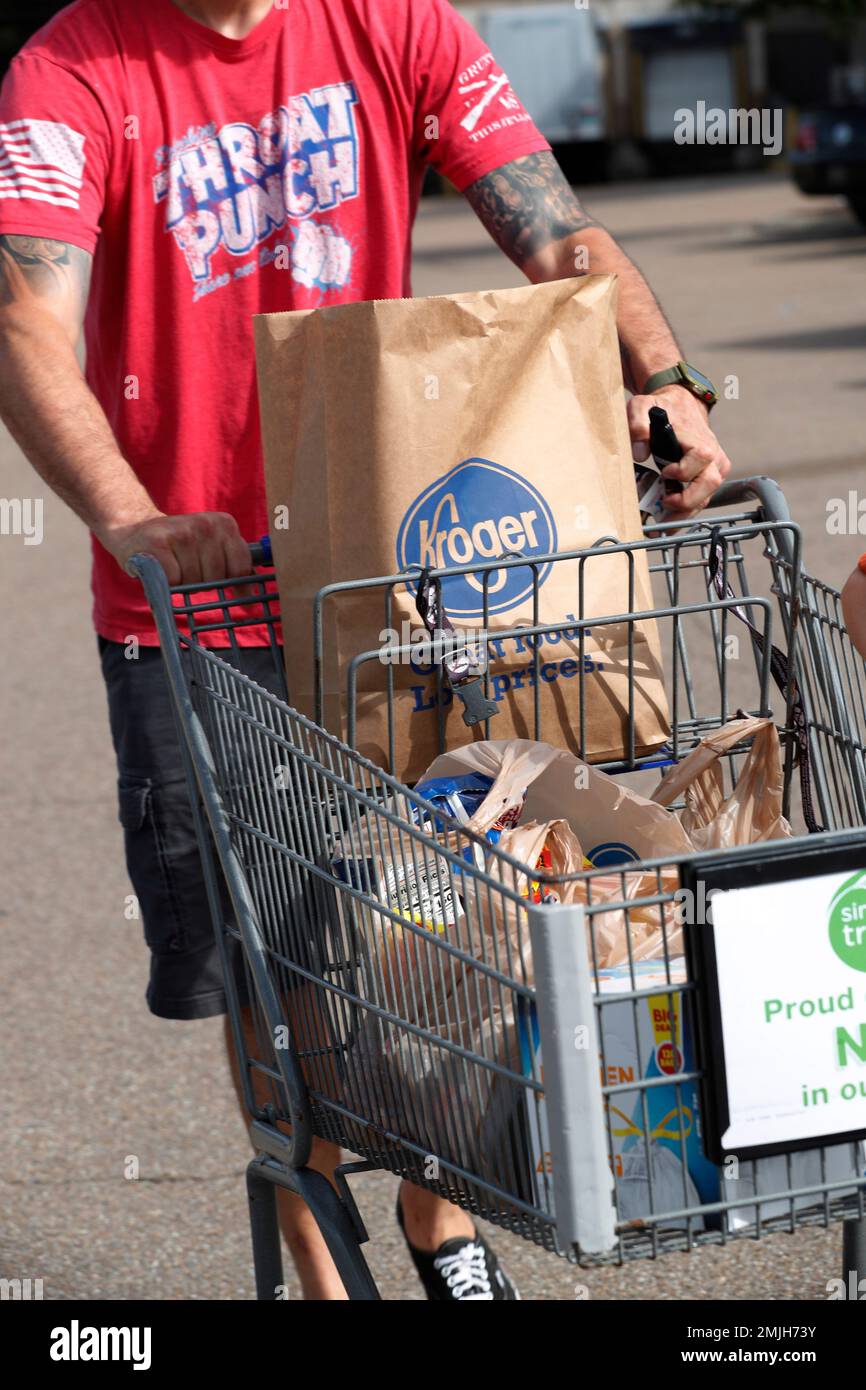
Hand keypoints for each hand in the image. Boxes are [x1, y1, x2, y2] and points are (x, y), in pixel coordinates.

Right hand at [97, 510, 252, 586]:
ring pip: (194, 581)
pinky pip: (173, 580)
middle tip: (187, 568)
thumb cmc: (177, 547)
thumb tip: (250, 596)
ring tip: (173, 566)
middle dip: (202, 581)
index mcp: (224, 524)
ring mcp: (182, 532)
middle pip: (216, 578)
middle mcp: (205, 524)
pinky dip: (166, 582)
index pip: (240, 568)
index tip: (223, 584)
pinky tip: (159, 567)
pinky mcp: (158, 543)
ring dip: (183, 582)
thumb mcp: (211, 547)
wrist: (134, 530)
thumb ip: (233, 564)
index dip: (232, 583)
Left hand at [627, 386, 731, 516]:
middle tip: (665, 505)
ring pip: (708, 496)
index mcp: (697, 437)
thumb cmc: (661, 408)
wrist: (681, 405)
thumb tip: (639, 453)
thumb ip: (638, 424)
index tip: (664, 473)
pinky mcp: (711, 475)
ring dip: (685, 513)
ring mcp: (714, 466)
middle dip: (688, 500)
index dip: (684, 470)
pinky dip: (687, 512)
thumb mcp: (643, 406)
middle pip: (710, 483)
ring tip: (663, 522)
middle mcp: (712, 454)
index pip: (701, 457)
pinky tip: (669, 519)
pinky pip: (704, 498)